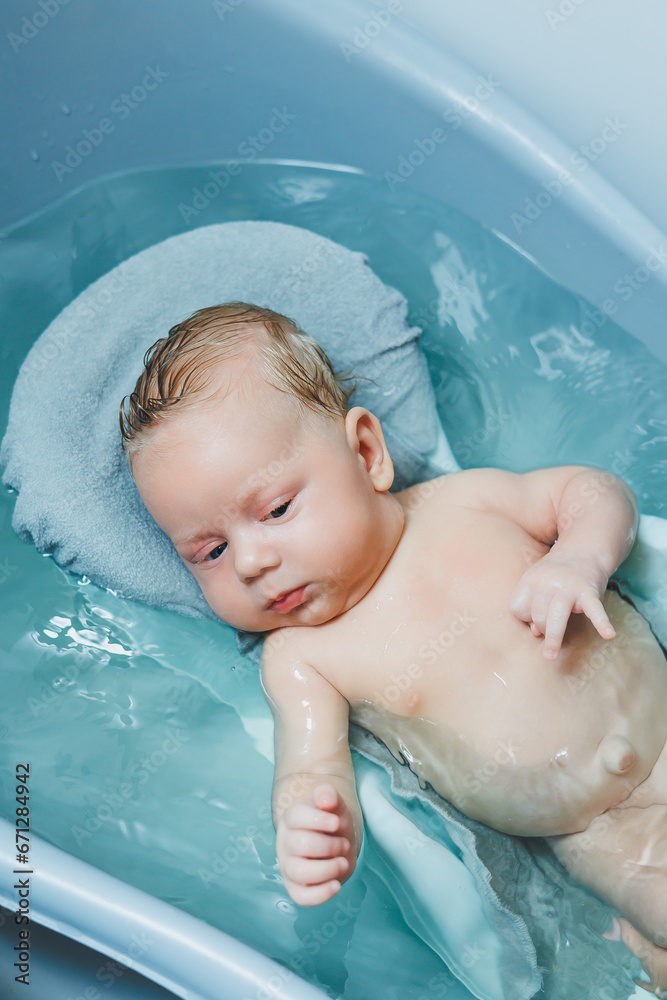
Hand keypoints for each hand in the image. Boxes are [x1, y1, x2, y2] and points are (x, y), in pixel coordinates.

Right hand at [276, 783, 357, 905]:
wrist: (335, 841)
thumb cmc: (332, 822)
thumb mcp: (334, 804)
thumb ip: (329, 795)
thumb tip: (325, 798)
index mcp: (291, 818)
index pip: (295, 816)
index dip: (317, 820)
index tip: (336, 822)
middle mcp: (285, 843)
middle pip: (300, 844)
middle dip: (329, 845)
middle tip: (344, 844)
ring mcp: (289, 866)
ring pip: (299, 872)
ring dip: (327, 868)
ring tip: (343, 862)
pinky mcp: (296, 888)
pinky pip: (302, 897)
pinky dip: (320, 894)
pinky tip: (336, 885)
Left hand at [510, 549, 615, 659]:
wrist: (583, 551)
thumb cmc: (556, 576)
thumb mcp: (536, 584)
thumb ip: (532, 608)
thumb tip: (535, 633)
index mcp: (531, 580)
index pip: (517, 608)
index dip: (525, 617)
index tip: (535, 616)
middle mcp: (547, 582)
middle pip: (537, 615)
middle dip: (542, 628)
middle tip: (549, 630)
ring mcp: (569, 587)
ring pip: (556, 616)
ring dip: (553, 637)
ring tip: (550, 656)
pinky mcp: (589, 591)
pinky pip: (594, 609)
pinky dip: (602, 622)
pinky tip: (608, 635)